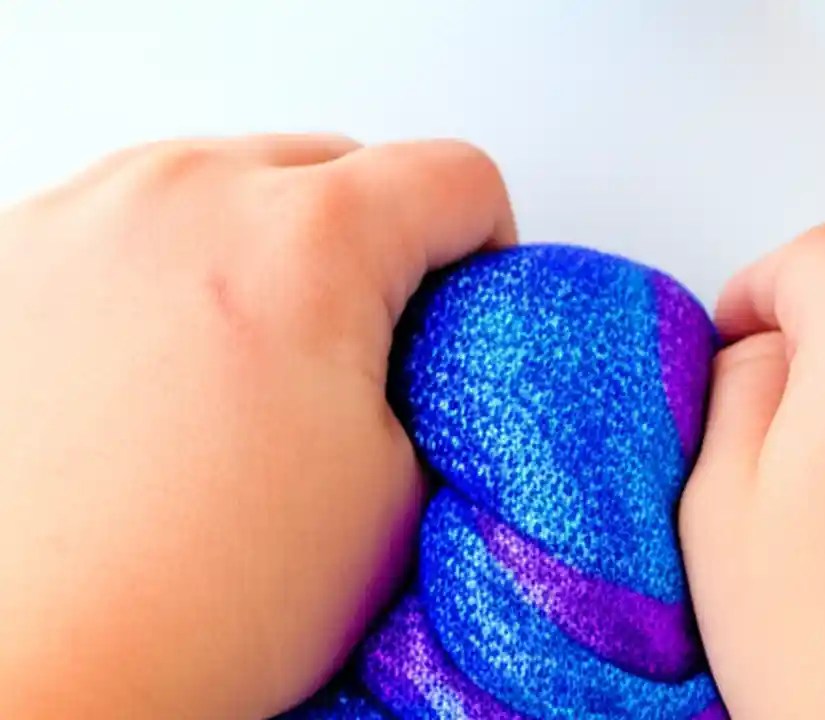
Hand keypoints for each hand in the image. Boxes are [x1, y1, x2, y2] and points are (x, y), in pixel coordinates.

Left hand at [0, 135, 514, 717]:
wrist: (29, 675)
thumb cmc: (192, 604)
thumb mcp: (399, 494)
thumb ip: (435, 379)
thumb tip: (431, 347)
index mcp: (305, 240)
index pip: (455, 176)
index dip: (485, 249)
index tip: (459, 312)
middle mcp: (184, 197)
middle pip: (337, 167)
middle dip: (369, 247)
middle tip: (351, 358)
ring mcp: (79, 215)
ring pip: (226, 186)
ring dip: (259, 254)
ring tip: (239, 374)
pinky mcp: (6, 255)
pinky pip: (129, 225)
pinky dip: (164, 276)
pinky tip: (153, 375)